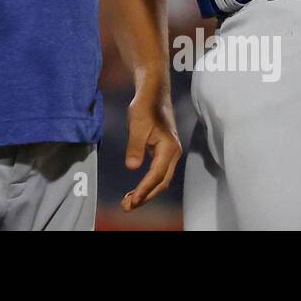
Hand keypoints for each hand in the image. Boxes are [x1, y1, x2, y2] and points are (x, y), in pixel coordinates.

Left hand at [121, 75, 181, 211]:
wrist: (153, 94)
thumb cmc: (145, 106)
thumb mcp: (136, 124)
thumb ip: (135, 146)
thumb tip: (132, 167)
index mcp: (169, 147)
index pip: (157, 175)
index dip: (144, 189)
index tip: (132, 200)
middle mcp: (174, 153)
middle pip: (161, 182)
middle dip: (146, 197)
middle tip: (127, 207)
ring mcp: (171, 154)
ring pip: (161, 180)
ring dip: (147, 193)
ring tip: (129, 202)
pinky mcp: (165, 153)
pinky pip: (159, 174)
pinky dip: (148, 184)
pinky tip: (137, 190)